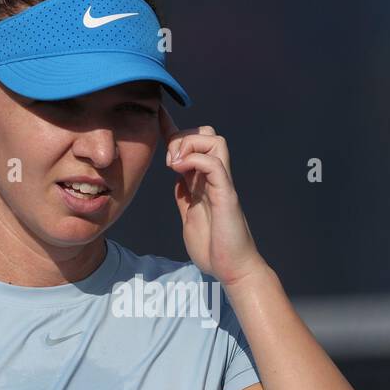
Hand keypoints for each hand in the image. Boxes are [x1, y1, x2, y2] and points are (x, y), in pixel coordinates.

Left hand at [158, 104, 266, 288]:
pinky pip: (214, 163)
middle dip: (182, 137)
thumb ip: (185, 198)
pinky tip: (180, 171)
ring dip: (189, 144)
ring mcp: (222, 184)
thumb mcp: (189, 218)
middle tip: (168, 162)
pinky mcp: (227, 194)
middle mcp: (215, 178)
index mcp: (205, 182)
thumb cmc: (214, 248)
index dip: (173, 130)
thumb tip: (178, 180)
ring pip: (214, 139)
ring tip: (174, 165)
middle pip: (207, 133)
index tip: (157, 119)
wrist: (232, 269)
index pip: (192, 146)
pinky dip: (194, 159)